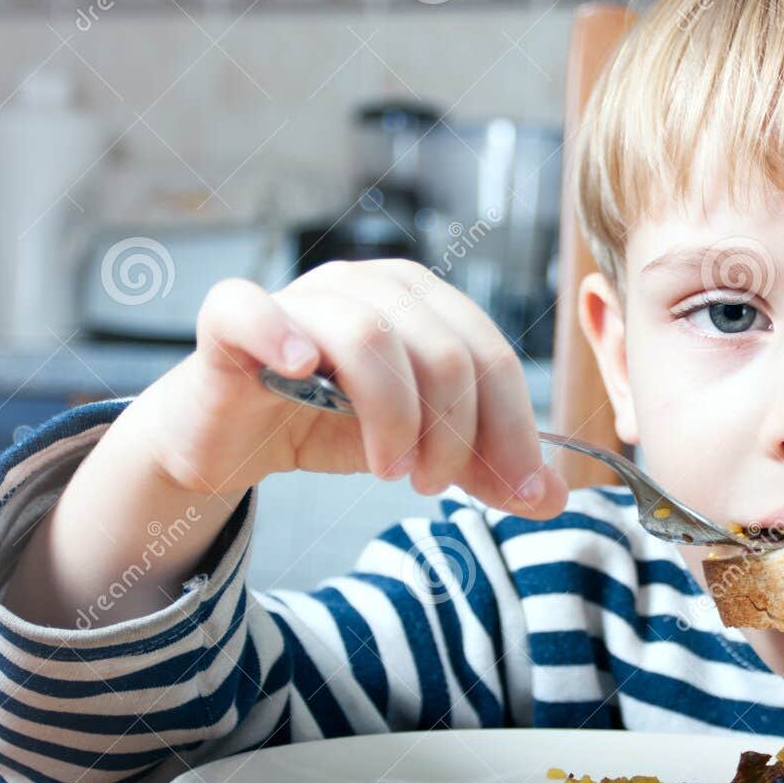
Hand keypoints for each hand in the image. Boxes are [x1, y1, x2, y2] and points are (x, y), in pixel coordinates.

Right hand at [124, 258, 568, 517]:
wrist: (232, 437)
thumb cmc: (327, 426)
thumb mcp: (418, 449)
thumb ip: (482, 468)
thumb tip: (552, 497)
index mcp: (421, 303)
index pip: (488, 355)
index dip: (514, 427)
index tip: (520, 491)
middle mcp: (366, 285)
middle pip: (441, 348)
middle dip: (454, 430)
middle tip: (434, 485)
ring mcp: (298, 296)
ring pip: (370, 337)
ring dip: (393, 415)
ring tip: (389, 469)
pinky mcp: (231, 322)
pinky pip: (250, 309)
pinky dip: (279, 335)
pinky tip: (301, 369)